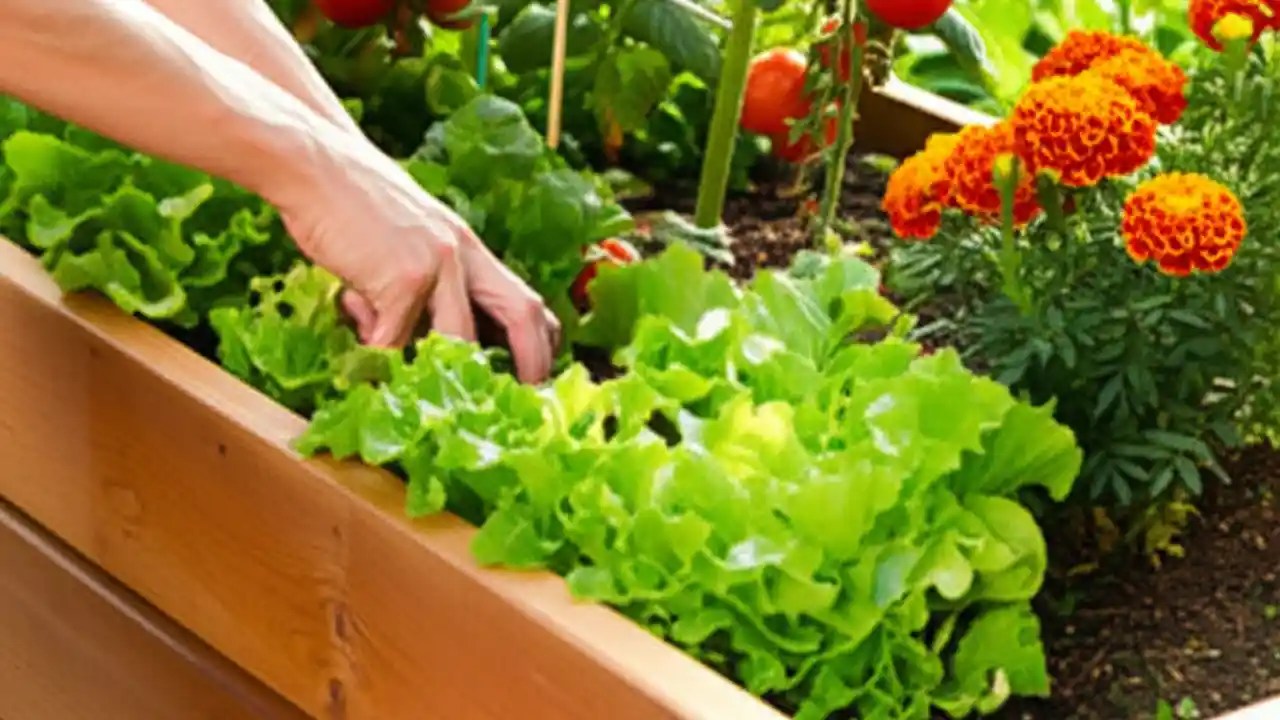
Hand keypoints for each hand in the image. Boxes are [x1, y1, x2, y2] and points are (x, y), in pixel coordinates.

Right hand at [278, 136, 560, 383]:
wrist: (314, 163)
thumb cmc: (348, 201)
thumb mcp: (403, 239)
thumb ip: (412, 288)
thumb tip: (394, 342)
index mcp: (466, 245)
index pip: (522, 295)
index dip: (539, 337)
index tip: (540, 371)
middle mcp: (462, 252)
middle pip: (522, 312)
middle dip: (534, 360)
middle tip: (531, 397)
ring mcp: (437, 264)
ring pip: (459, 338)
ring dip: (448, 374)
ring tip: (433, 397)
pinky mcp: (402, 279)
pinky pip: (398, 340)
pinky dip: (381, 360)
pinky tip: (365, 363)